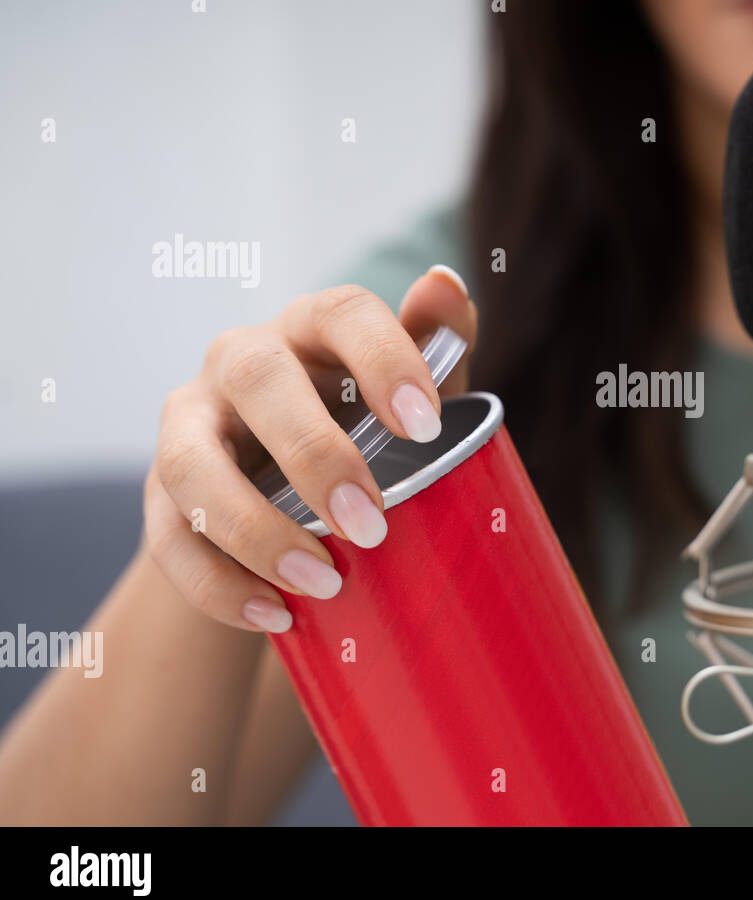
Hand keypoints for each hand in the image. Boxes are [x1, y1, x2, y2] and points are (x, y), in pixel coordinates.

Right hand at [143, 266, 475, 632]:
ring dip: (255, 527)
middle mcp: (241, 361)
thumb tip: (447, 283)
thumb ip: (438, 347)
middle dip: (315, 453)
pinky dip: (219, 584)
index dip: (385, 359)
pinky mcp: (159, 496)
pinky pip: (168, 538)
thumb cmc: (366, 428)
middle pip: (259, 380)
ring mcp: (190, 424)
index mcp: (311, 329)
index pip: (342, 313)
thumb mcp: (412, 395)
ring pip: (191, 462)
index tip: (425, 426)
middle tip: (372, 525)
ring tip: (324, 582)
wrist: (289, 495)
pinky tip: (275, 616)